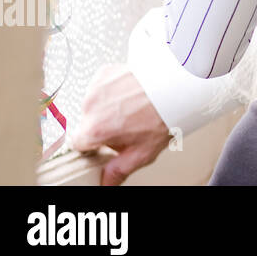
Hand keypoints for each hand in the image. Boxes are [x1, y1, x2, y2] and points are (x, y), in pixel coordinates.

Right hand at [69, 64, 172, 185]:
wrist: (178, 84)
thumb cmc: (164, 115)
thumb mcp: (143, 152)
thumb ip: (118, 171)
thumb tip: (106, 183)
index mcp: (95, 129)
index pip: (78, 144)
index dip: (93, 145)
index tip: (105, 143)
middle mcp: (91, 106)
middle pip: (88, 123)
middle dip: (103, 125)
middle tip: (128, 124)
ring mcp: (96, 87)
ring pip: (94, 104)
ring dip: (107, 107)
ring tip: (133, 107)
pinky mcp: (104, 72)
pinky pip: (101, 87)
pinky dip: (113, 90)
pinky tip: (131, 93)